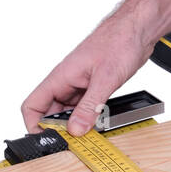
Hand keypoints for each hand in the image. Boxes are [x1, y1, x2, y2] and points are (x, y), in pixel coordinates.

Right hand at [21, 18, 153, 134]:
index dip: (34, 125)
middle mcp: (67, 82)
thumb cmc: (119, 41)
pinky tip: (99, 123)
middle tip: (74, 142)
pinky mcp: (94, 87)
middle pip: (50, 113)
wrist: (138, 29)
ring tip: (88, 135)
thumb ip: (90, 106)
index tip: (48, 140)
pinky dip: (89, 118)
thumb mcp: (105, 79)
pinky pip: (85, 108)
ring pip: (68, 112)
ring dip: (75, 125)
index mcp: (61, 77)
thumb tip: (75, 129)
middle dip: (59, 130)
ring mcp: (80, 85)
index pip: (32, 106)